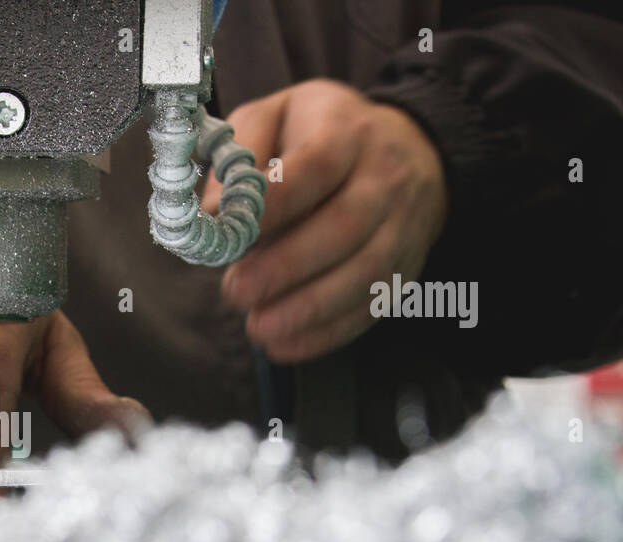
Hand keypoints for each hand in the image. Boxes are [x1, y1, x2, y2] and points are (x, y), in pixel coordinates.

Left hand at [203, 79, 448, 362]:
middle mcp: (384, 179)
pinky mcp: (404, 268)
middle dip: (286, 265)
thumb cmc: (319, 135)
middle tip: (235, 291)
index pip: (316, 166)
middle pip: (345, 225)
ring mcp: (402, 226)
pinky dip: (326, 332)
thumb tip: (213, 213)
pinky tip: (283, 344)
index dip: (275, 202)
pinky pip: (371, 306)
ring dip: (307, 308)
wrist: (409, 150)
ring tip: (257, 326)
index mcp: (347, 133)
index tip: (231, 231)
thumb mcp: (274, 116)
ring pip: (364, 272)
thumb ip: (238, 156)